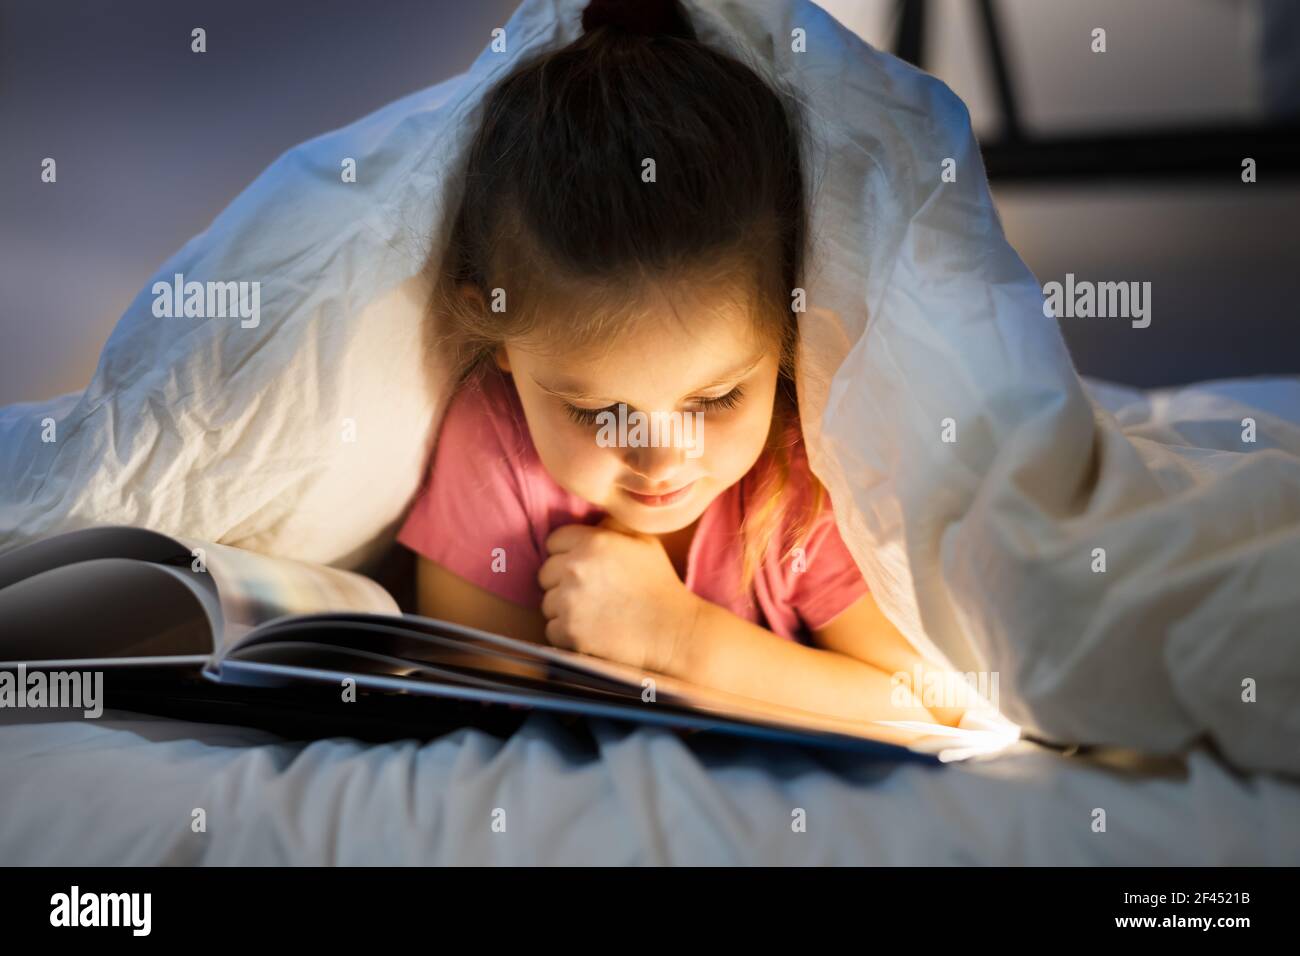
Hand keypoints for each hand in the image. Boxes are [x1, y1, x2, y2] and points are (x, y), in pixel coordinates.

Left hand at [537, 516, 700, 673]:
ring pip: (548, 602)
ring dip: (564, 608)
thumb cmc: (660, 585)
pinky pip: (552, 629)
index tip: (584, 567)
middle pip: (546, 572)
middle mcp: (575, 568)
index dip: (567, 553)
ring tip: (593, 613)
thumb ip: (614, 525)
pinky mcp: (568, 631)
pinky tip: (591, 631)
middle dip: (562, 581)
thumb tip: (593, 521)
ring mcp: (569, 601)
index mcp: (592, 542)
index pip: (554, 542)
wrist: (672, 631)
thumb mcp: (644, 541)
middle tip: (590, 592)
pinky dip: (567, 633)